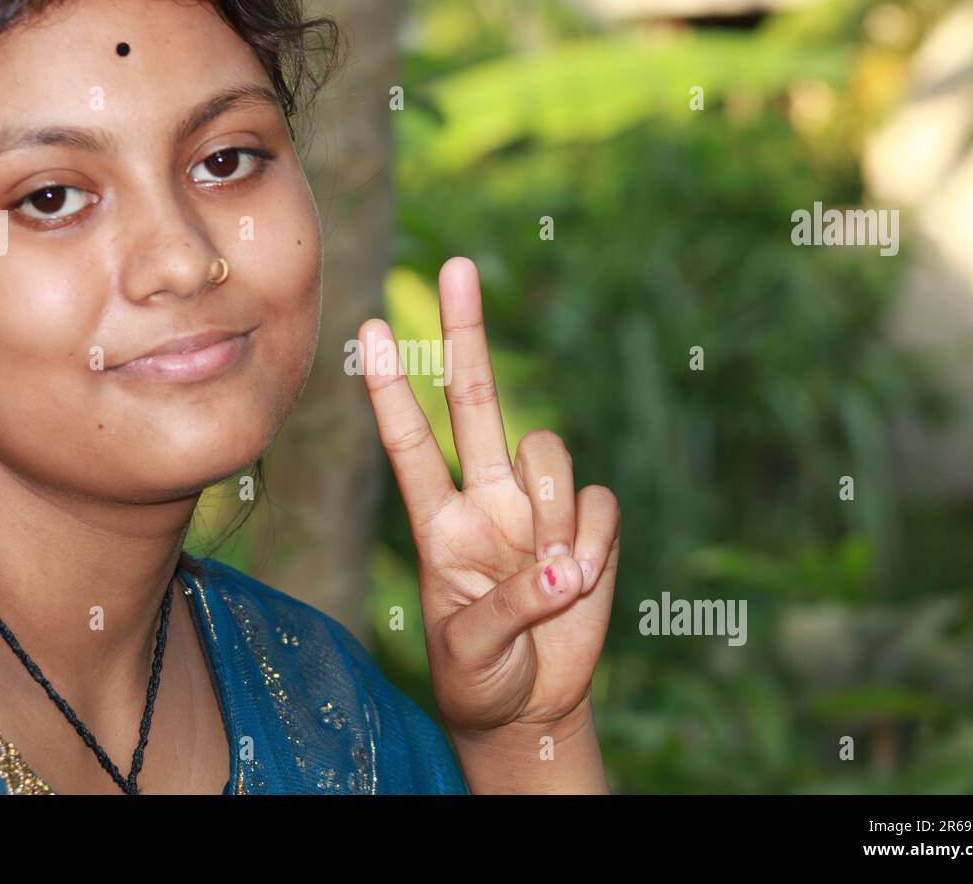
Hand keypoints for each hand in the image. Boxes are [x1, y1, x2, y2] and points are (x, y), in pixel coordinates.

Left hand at [357, 257, 619, 736]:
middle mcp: (485, 501)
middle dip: (466, 335)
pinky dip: (595, 542)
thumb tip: (563, 567)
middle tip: (456, 266)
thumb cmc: (479, 676)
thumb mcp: (471, 652)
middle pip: (476, 402)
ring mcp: (537, 510)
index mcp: (438, 526)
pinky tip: (580, 584)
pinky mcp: (588, 527)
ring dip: (554, 513)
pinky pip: (601, 503)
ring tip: (552, 581)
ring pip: (550, 453)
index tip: (372, 330)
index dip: (392, 391)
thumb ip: (510, 608)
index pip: (409, 446)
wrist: (530, 706)